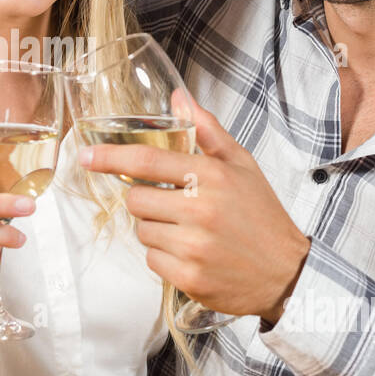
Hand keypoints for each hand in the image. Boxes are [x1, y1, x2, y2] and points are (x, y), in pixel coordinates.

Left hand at [78, 96, 310, 323]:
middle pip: (136, 199)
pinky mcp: (189, 277)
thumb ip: (207, 131)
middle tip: (173, 206)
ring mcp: (193, 246)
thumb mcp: (242, 165)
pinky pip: (152, 261)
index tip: (86, 157)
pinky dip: (164, 258)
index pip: (146, 161)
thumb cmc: (262, 216)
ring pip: (142, 231)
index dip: (110, 157)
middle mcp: (200, 210)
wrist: (288, 273)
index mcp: (211, 176)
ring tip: (188, 232)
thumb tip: (178, 98)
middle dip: (146, 201)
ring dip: (156, 230)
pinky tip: (190, 254)